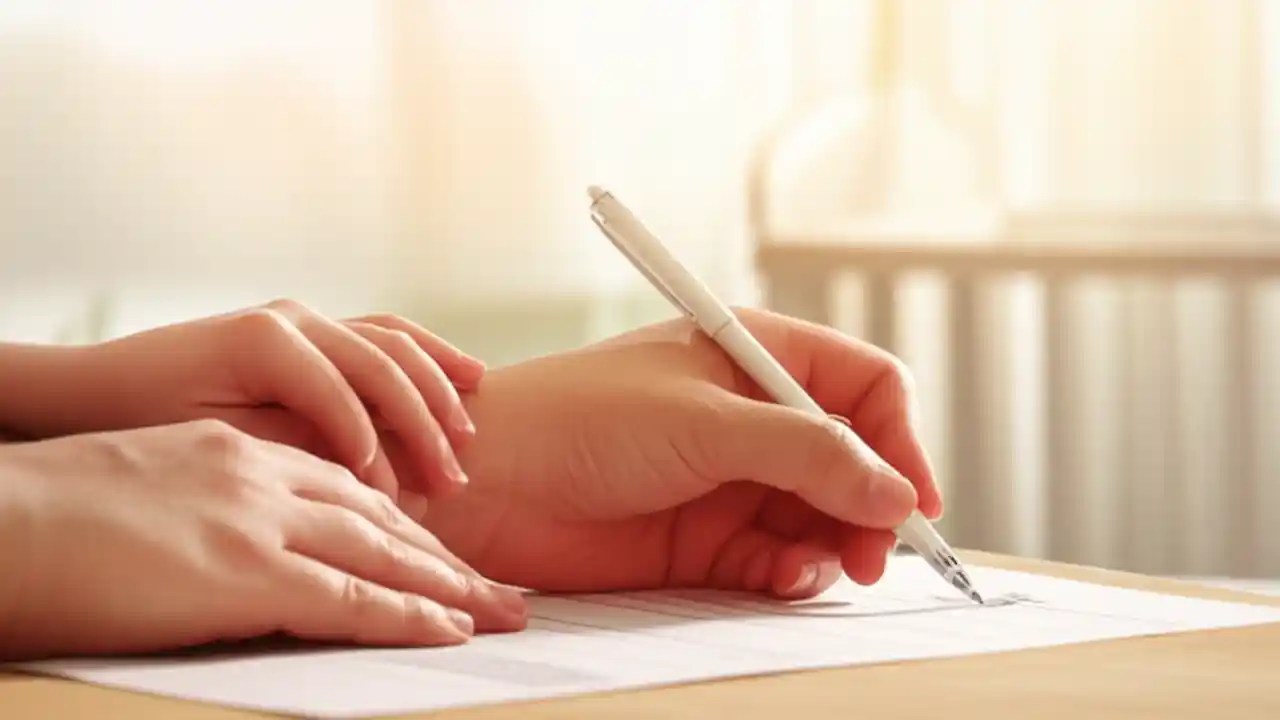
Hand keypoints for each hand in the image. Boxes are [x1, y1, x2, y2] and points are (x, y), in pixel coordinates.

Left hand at [0, 300, 482, 503]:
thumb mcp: (214, 443)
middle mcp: (292, 315)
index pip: (344, 396)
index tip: (394, 502)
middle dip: (425, 423)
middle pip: (383, 363)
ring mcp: (304, 315)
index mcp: (264, 339)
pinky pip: (385, 334)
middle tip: (453, 477)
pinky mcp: (309, 328)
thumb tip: (364, 463)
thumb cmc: (146, 420)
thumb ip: (293, 443)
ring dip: (439, 386)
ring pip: (395, 341)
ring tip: (471, 432)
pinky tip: (468, 375)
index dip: (376, 450)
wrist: (96, 387)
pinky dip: (428, 355)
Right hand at [0, 421, 525, 659]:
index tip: (447, 549)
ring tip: (503, 611)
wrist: (2, 520)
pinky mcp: (245, 571)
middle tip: (504, 586)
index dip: (406, 520)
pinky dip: (407, 614)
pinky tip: (449, 628)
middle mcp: (263, 475)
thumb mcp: (153, 481)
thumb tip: (244, 533)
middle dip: (449, 557)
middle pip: (383, 514)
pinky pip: (350, 596)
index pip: (348, 485)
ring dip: (450, 587)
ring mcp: (258, 520)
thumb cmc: (55, 511)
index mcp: (241, 450)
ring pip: (382, 551)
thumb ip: (216, 494)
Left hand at [399, 309, 941, 598]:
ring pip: (820, 517)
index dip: (899, 437)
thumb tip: (895, 493)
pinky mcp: (704, 540)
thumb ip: (809, 453)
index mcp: (753, 356)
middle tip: (876, 553)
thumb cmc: (581, 419)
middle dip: (871, 505)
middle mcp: (750, 417)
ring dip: (833, 546)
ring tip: (814, 568)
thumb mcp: (706, 423)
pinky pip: (776, 560)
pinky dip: (790, 575)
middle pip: (851, 460)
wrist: (488, 483)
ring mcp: (729, 480)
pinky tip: (782, 581)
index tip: (915, 495)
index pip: (862, 385)